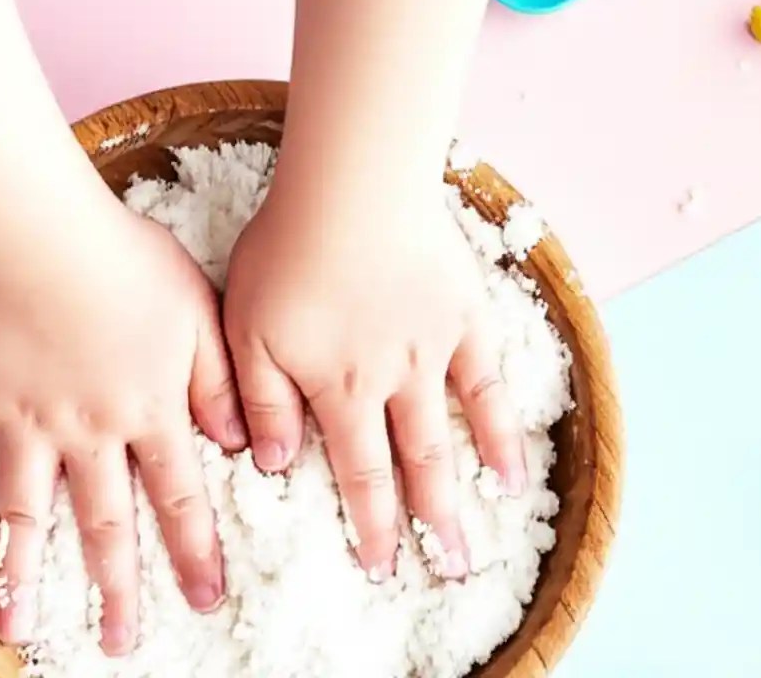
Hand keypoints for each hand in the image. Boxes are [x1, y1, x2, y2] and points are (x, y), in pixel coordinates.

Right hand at [0, 202, 244, 654]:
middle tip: (119, 643)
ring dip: (21, 574)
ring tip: (19, 629)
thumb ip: (222, 382)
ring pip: (23, 512)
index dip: (193, 552)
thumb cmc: (127, 260)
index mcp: (147, 411)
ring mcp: (22, 421)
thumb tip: (241, 446)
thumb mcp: (201, 314)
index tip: (204, 599)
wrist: (42, 228)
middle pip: (103, 524)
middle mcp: (86, 432)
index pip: (178, 498)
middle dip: (115, 589)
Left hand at [223, 172, 524, 579]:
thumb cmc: (286, 252)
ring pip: (451, 438)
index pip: (357, 474)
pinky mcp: (466, 318)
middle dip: (424, 527)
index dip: (371, 525)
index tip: (381, 567)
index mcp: (338, 389)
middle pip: (411, 469)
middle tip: (443, 572)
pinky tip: (514, 469)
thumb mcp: (246, 329)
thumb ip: (261, 400)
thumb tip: (275, 463)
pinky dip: (505, 432)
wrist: (350, 188)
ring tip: (474, 544)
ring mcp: (436, 353)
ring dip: (463, 495)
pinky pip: (491, 385)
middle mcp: (393, 384)